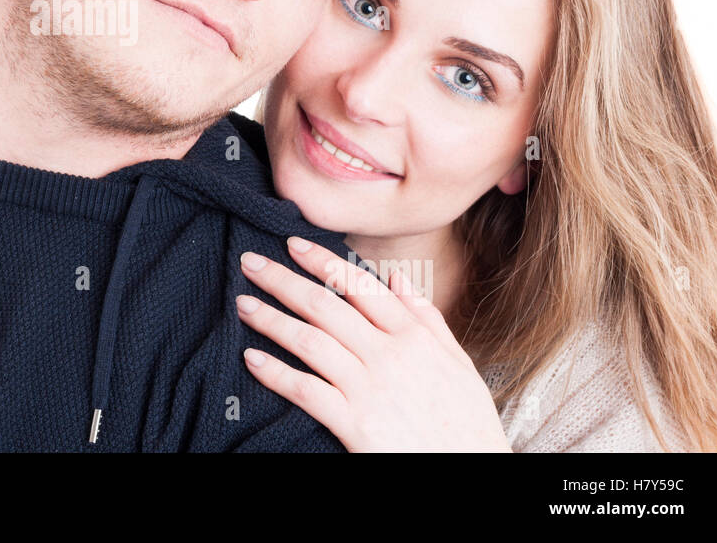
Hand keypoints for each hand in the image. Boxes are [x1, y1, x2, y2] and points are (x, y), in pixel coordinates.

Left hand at [236, 237, 511, 451]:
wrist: (473, 472)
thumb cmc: (466, 422)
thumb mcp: (458, 363)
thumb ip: (426, 317)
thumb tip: (397, 278)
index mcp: (414, 336)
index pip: (359, 285)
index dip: (322, 261)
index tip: (293, 244)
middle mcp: (389, 356)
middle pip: (325, 306)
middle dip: (283, 280)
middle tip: (250, 262)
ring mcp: (370, 389)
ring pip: (309, 341)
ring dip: (270, 319)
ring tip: (243, 304)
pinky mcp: (355, 424)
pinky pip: (306, 390)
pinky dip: (275, 373)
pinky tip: (251, 359)